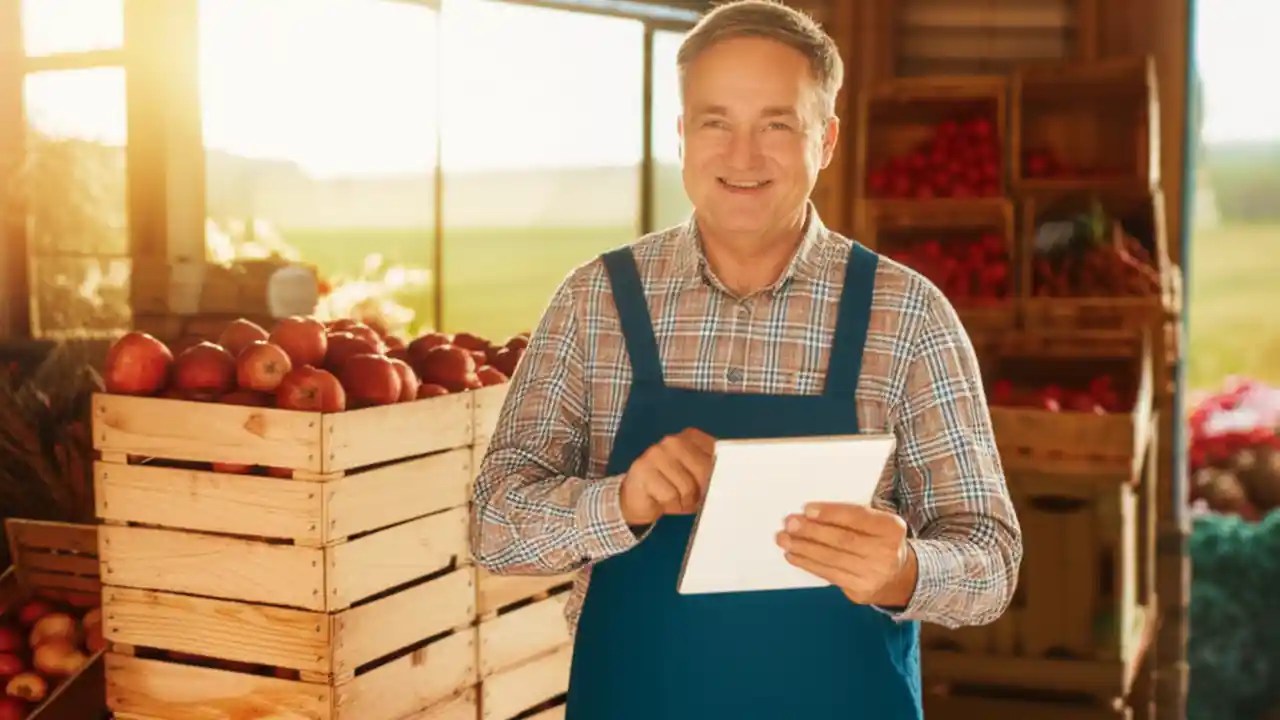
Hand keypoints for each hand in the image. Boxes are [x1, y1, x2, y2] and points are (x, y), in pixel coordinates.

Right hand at [618, 428, 715, 525]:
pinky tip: (661, 501)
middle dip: (700, 490)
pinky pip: (670, 496)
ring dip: (684, 501)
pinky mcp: (642, 470)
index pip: (716, 454)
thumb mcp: (697, 479)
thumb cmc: (672, 488)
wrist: (637, 499)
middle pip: (703, 469)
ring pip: (686, 486)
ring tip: (676, 498)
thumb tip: (728, 479)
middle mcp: (672, 440)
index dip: (716, 476)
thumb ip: (712, 472)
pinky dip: (670, 505)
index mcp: (690, 437)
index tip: (709, 485)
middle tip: (692, 497)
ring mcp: (655, 453)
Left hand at [776, 502, 916, 606]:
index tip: (807, 509)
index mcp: (891, 528)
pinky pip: (829, 574)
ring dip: (804, 548)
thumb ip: (850, 516)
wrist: (898, 576)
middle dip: (812, 531)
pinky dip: (808, 563)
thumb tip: (809, 514)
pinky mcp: (860, 590)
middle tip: (790, 523)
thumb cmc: (878, 541)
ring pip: (832, 559)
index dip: (831, 513)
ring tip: (784, 539)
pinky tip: (793, 555)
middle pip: (843, 539)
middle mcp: (886, 552)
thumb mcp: (875, 523)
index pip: (858, 517)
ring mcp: (874, 574)